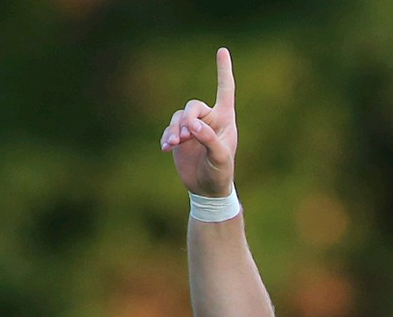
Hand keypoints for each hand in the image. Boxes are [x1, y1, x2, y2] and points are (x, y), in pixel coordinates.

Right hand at [159, 48, 236, 196]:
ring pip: (179, 117)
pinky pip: (170, 129)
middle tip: (185, 136)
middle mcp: (209, 119)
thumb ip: (209, 140)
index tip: (222, 51)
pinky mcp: (180, 137)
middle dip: (186, 119)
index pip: (225, 90)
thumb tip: (194, 126)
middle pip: (193, 106)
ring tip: (174, 144)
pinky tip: (166, 148)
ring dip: (175, 129)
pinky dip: (167, 137)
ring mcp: (193, 128)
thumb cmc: (220, 172)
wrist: (207, 189)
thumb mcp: (219, 158)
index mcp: (225, 119)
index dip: (223, 71)